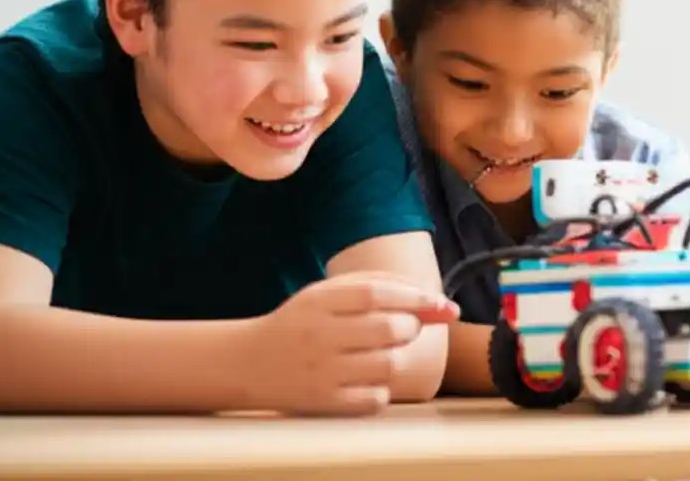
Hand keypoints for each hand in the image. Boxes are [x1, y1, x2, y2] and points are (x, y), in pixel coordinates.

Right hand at [240, 272, 458, 415]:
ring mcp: (320, 371)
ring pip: (388, 365)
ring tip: (382, 353)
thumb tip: (442, 305)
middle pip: (389, 329)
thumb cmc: (302, 323)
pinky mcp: (322, 403)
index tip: (442, 305)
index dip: (416, 298)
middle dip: (410, 327)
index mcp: (319, 301)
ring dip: (397, 358)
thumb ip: (382, 287)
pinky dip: (382, 390)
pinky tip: (368, 380)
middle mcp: (319, 335)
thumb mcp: (327, 293)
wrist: (246, 363)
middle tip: (402, 328)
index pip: (378, 293)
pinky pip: (375, 398)